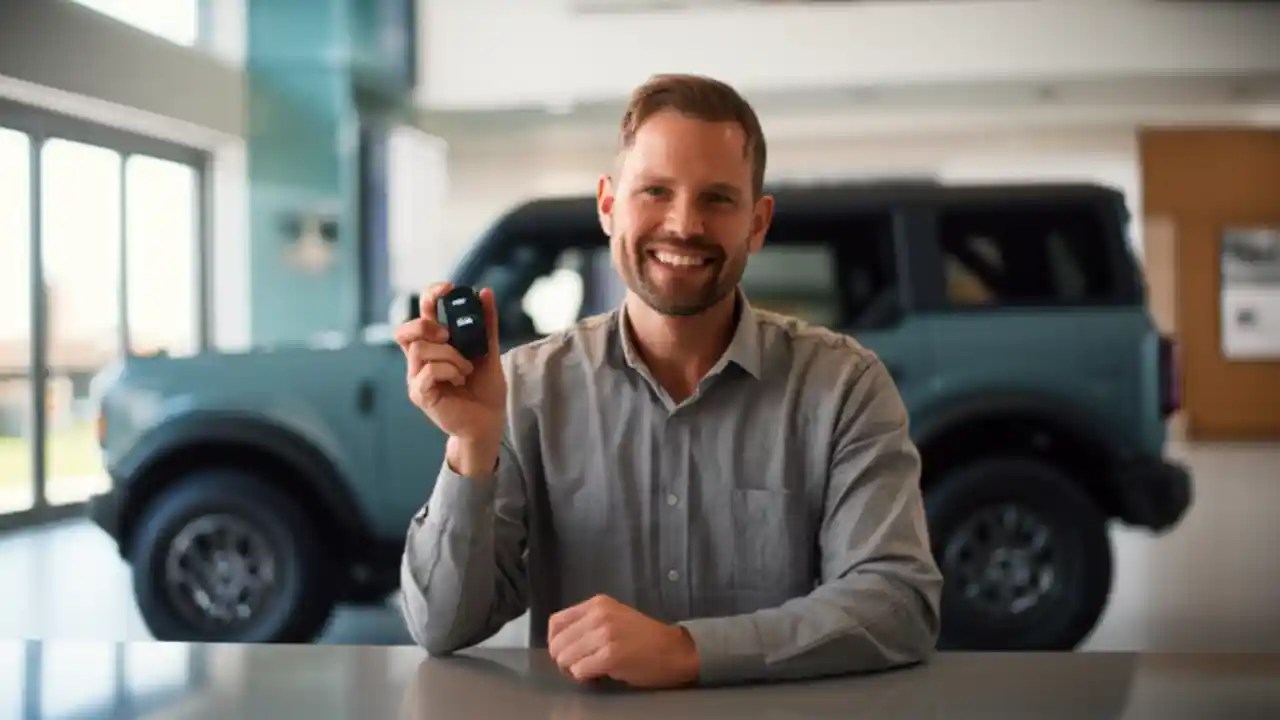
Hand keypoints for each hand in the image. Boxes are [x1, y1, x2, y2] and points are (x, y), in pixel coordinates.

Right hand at [395, 282, 506, 474]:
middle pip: (405, 330)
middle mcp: (421, 360)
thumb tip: (485, 292)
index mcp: (435, 345)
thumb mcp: (489, 351)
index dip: (429, 296)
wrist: (488, 421)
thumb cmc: (485, 389)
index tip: (448, 288)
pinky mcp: (420, 394)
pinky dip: (448, 370)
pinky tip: (460, 379)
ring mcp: (417, 377)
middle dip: (427, 325)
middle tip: (449, 336)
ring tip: (465, 368)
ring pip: (419, 350)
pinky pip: (427, 372)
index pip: (421, 314)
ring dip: (449, 355)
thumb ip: (486, 324)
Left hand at [547, 595, 700, 688]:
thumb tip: (561, 643)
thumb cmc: (644, 638)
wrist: (674, 650)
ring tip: (591, 669)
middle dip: (564, 660)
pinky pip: (580, 671)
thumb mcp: (614, 618)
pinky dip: (585, 677)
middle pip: (558, 643)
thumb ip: (589, 623)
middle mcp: (599, 615)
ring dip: (574, 670)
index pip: (556, 622)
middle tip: (580, 665)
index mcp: (598, 603)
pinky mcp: (611, 656)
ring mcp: (605, 635)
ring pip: (565, 658)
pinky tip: (598, 675)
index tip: (565, 652)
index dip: (555, 642)